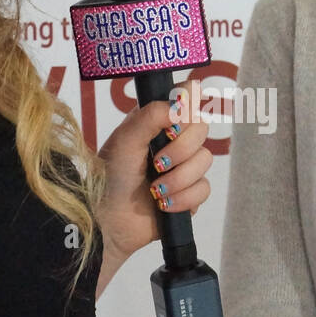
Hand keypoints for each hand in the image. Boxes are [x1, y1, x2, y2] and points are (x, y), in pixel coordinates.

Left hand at [94, 80, 212, 266]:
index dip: (187, 106)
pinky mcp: (189, 192)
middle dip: (180, 150)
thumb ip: (151, 115)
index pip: (188, 95)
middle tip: (156, 163)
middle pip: (202, 127)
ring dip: (179, 178)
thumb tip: (181, 103)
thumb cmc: (110, 178)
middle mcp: (172, 139)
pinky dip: (183, 198)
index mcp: (156, 119)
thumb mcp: (125, 140)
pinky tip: (164, 203)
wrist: (110, 221)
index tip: (173, 123)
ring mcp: (183, 165)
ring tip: (155, 190)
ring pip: (205, 160)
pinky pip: (204, 188)